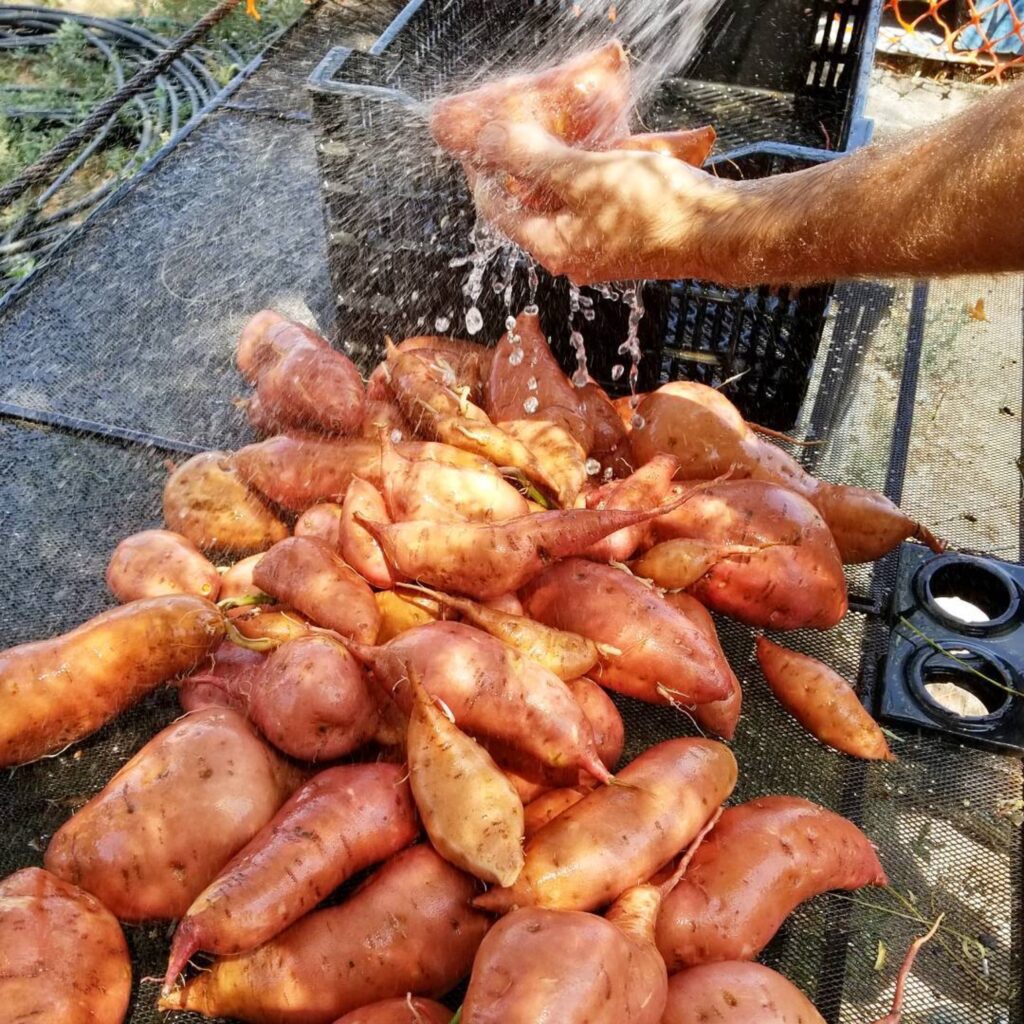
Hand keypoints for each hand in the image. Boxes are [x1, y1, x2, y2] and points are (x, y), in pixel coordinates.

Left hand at [471, 121, 746, 284]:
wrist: (716, 231)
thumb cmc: (652, 206)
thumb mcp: (585, 174)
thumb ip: (535, 160)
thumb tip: (491, 144)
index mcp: (552, 248)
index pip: (498, 210)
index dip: (484, 171)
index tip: (480, 139)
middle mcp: (569, 256)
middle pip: (528, 208)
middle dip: (519, 168)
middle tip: (516, 130)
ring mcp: (596, 249)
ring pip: (560, 204)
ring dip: (552, 169)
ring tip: (551, 132)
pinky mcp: (621, 238)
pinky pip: (588, 204)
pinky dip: (581, 178)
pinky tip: (591, 151)